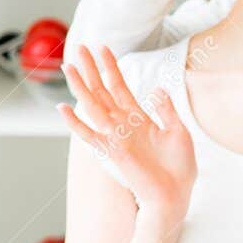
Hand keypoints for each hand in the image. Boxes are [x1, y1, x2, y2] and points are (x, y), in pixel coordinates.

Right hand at [61, 46, 196, 225]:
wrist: (176, 195)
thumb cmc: (179, 168)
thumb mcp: (178, 131)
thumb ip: (166, 109)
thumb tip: (157, 87)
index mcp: (138, 118)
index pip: (120, 86)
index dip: (110, 67)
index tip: (102, 47)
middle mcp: (123, 125)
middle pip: (102, 91)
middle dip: (90, 69)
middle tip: (79, 47)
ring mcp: (116, 137)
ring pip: (93, 107)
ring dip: (80, 87)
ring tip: (68, 67)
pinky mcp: (113, 152)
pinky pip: (90, 136)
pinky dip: (76, 123)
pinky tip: (63, 108)